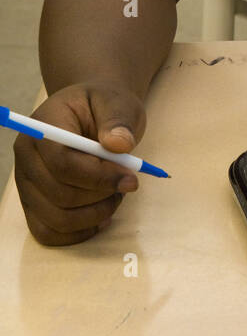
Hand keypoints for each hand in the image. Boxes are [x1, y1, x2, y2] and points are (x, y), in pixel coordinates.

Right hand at [14, 83, 147, 245]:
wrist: (91, 113)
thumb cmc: (102, 107)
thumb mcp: (117, 103)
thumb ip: (118, 121)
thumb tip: (119, 145)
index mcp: (43, 126)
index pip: (62, 162)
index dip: (98, 176)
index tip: (130, 177)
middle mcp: (27, 157)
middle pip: (59, 194)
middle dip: (101, 195)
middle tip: (128, 184)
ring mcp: (27, 184)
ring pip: (56, 219)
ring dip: (94, 214)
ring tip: (115, 195)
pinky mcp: (33, 204)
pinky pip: (48, 232)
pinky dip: (79, 232)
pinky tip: (101, 216)